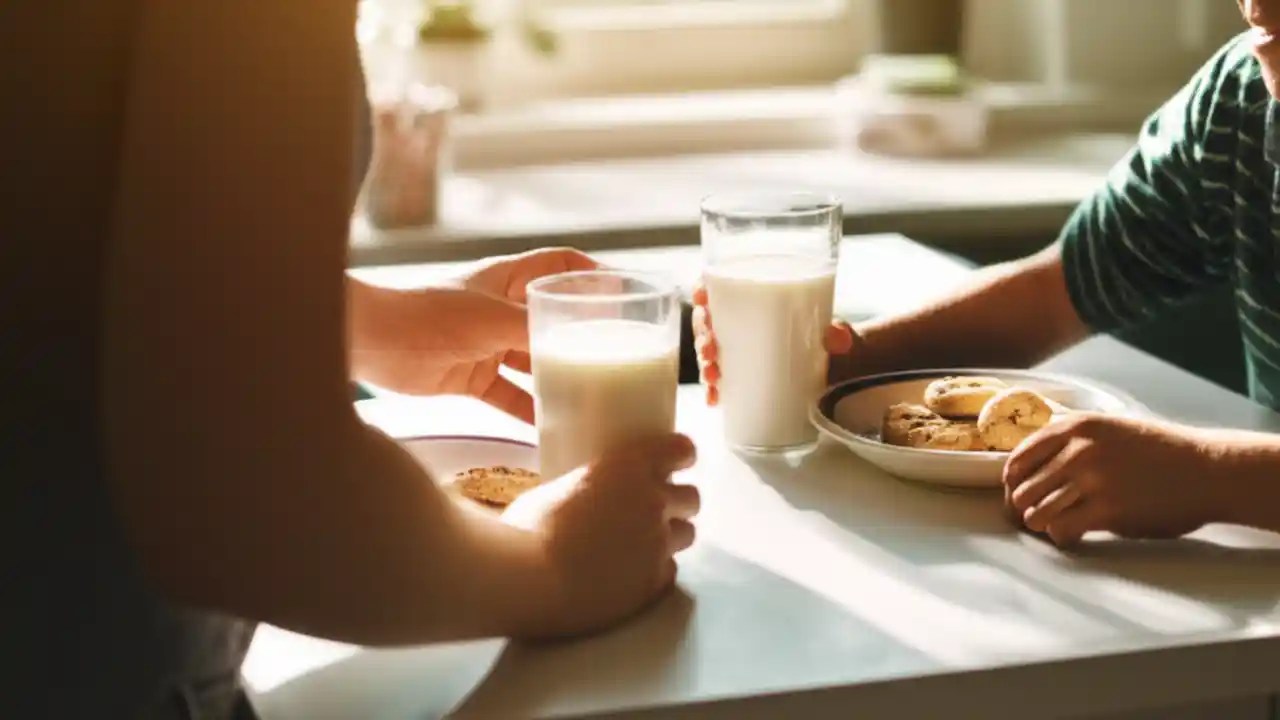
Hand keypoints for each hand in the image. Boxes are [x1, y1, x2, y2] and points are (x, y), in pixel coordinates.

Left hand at [349, 248, 597, 421]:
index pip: (559, 265)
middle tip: (619, 357)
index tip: (623, 294)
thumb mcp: (490, 318)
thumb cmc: (428, 312)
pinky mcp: (470, 378)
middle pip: (552, 321)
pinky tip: (552, 427)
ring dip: (558, 379)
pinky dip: (529, 411)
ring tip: (594, 397)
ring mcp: (487, 345)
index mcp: (507, 279)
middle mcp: (501, 310)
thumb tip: (576, 342)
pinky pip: (509, 396)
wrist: (371, 340)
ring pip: (534, 362)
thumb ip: (533, 329)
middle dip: (582, 338)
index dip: (591, 273)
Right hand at [501, 434, 699, 637]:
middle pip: (691, 497)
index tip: (674, 463)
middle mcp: (653, 500)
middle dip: (677, 502)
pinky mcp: (654, 583)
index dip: (680, 456)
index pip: (680, 449)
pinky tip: (632, 576)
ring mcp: (658, 543)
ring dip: (670, 536)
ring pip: (687, 534)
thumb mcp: (556, 489)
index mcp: (628, 466)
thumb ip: (584, 488)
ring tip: (643, 545)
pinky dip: (655, 571)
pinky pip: (669, 570)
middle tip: (652, 511)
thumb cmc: (528, 528)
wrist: (527, 579)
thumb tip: (584, 498)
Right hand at [690, 282, 853, 404]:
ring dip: (704, 362)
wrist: (843, 370)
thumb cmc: (834, 340)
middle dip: (701, 335)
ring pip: (710, 349)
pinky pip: (721, 379)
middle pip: (709, 320)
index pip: (722, 284)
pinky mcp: (746, 374)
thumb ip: (838, 334)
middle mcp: (746, 321)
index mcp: (761, 299)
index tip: (702, 299)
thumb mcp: (838, 333)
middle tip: (710, 351)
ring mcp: (743, 349)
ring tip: (712, 377)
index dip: (704, 289)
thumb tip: (837, 338)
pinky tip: (715, 398)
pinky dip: (714, 388)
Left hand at [1003, 414, 1218, 546]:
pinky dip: (1061, 537)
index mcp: (1076, 426)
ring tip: (1056, 526)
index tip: (1017, 495)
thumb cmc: (1159, 453)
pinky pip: (1061, 529)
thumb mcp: (1110, 429)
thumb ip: (1071, 440)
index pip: (1018, 458)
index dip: (1012, 483)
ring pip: (1036, 511)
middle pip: (1022, 489)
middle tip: (1033, 518)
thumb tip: (1030, 466)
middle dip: (1023, 508)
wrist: (1207, 470)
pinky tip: (1074, 535)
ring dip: (1041, 524)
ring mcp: (1092, 479)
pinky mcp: (1108, 509)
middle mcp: (1078, 449)